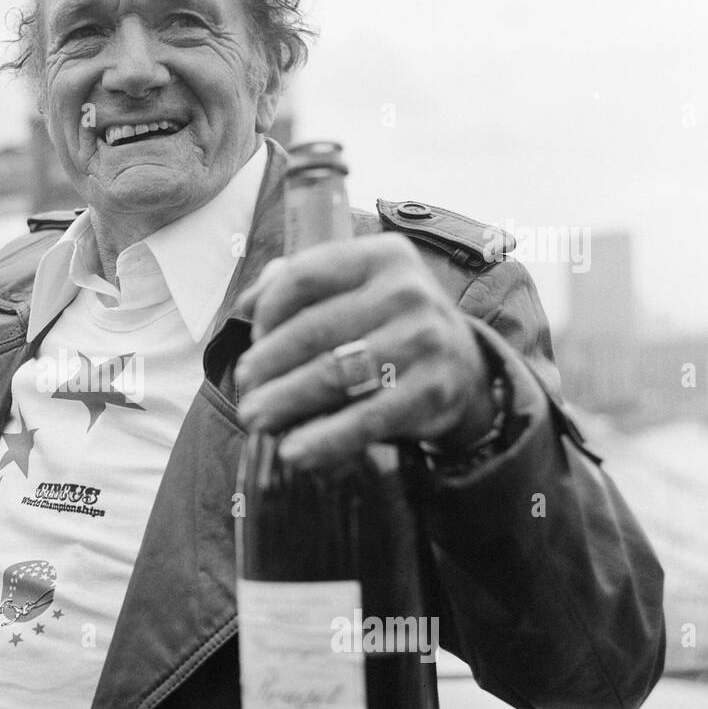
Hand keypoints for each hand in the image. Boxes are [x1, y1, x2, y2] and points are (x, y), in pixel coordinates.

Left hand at [234, 234, 495, 469]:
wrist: (463, 366)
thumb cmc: (388, 324)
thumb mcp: (356, 290)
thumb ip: (300, 287)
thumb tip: (246, 302)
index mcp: (381, 256)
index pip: (304, 276)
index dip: (267, 310)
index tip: (252, 340)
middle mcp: (407, 291)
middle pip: (314, 329)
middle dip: (268, 363)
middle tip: (244, 389)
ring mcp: (423, 340)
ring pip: (334, 373)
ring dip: (285, 400)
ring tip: (254, 418)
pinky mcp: (432, 390)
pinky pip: (367, 418)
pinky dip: (326, 438)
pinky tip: (294, 452)